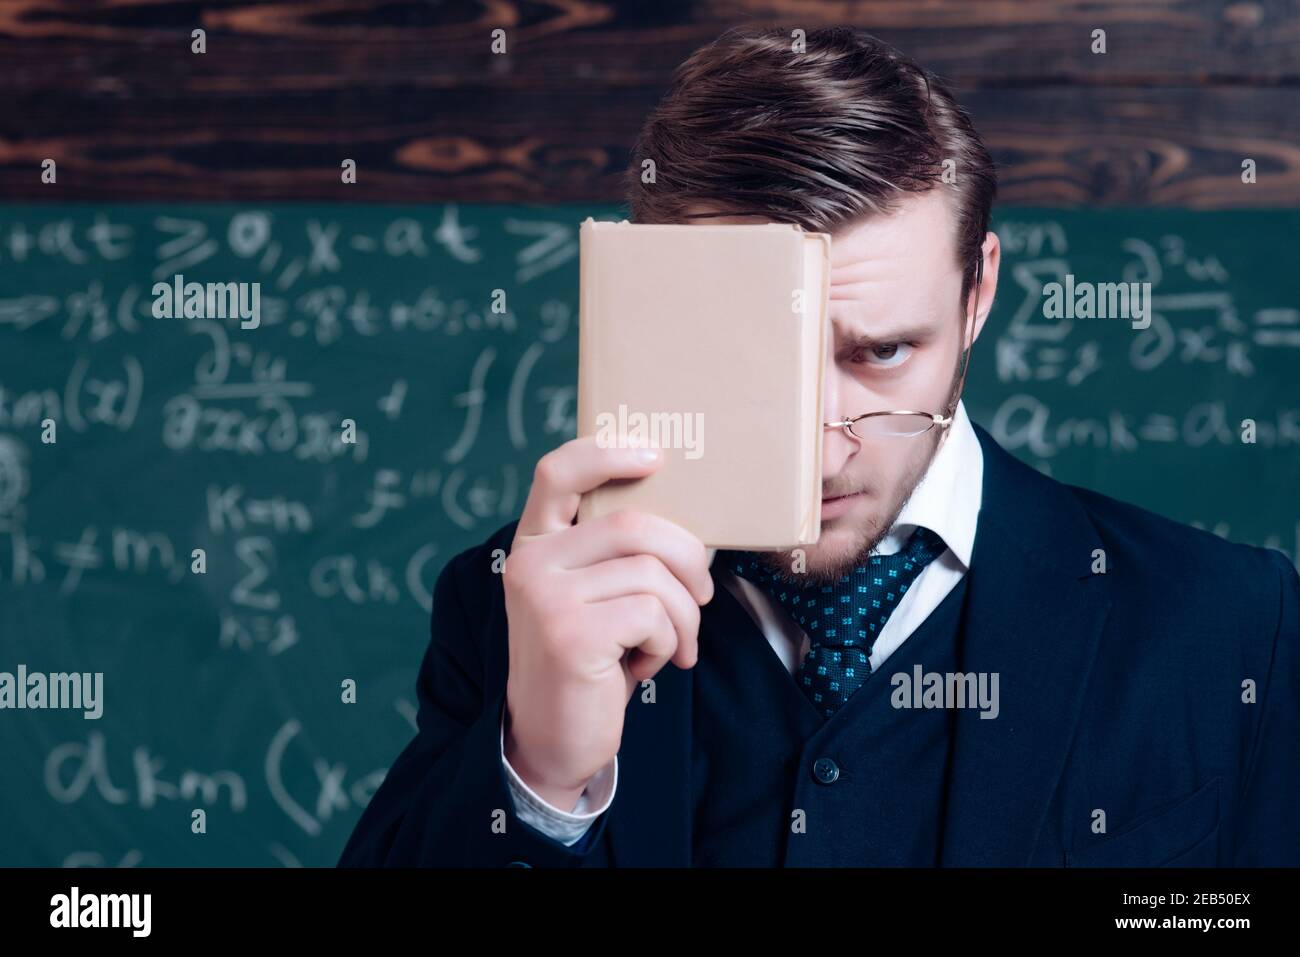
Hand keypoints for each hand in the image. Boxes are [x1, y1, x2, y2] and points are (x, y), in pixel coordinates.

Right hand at [502, 436, 713, 811]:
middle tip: (701, 596)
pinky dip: (669, 642)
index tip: (655, 457)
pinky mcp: (570, 635)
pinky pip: (654, 615)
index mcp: (534, 544)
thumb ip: (612, 553)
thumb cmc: (589, 660)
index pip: (558, 472)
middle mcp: (531, 564)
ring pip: (655, 575)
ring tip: (671, 644)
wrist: (553, 738)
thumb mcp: (590, 595)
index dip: (606, 451)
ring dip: (684, 616)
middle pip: (636, 526)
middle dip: (689, 561)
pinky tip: (649, 664)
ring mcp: (546, 598)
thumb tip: (689, 519)